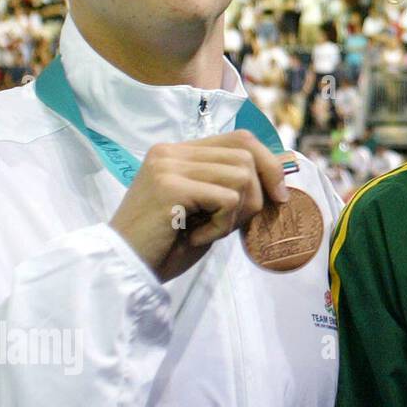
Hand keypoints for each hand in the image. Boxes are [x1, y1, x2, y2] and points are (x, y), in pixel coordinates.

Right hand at [109, 130, 290, 282]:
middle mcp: (171, 151)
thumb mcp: (207, 206)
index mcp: (179, 151)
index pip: (241, 139)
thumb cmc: (167, 243)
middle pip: (246, 154)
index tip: (279, 195)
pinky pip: (227, 199)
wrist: (126, 268)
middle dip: (256, 194)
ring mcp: (168, 166)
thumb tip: (281, 170)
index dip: (269, 164)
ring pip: (241, 176)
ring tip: (209, 230)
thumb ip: (232, 184)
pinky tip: (196, 237)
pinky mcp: (170, 186)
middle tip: (234, 224)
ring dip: (236, 213)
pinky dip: (222, 225)